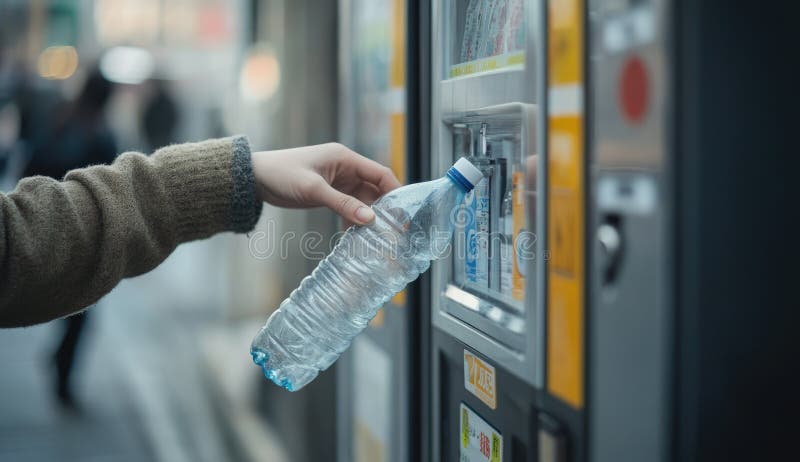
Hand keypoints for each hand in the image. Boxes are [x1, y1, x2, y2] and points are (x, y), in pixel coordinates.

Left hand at [252, 143, 401, 223]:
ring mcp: (338, 182)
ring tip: (379, 237)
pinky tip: (357, 235)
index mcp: (346, 159)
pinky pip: (349, 207)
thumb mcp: (313, 190)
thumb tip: (370, 220)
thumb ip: (343, 204)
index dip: (395, 192)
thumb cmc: (282, 174)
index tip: (404, 213)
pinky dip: (354, 219)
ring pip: (363, 201)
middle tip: (394, 231)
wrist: (254, 178)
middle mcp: (346, 169)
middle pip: (375, 189)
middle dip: (385, 208)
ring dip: (369, 217)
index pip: (381, 174)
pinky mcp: (328, 193)